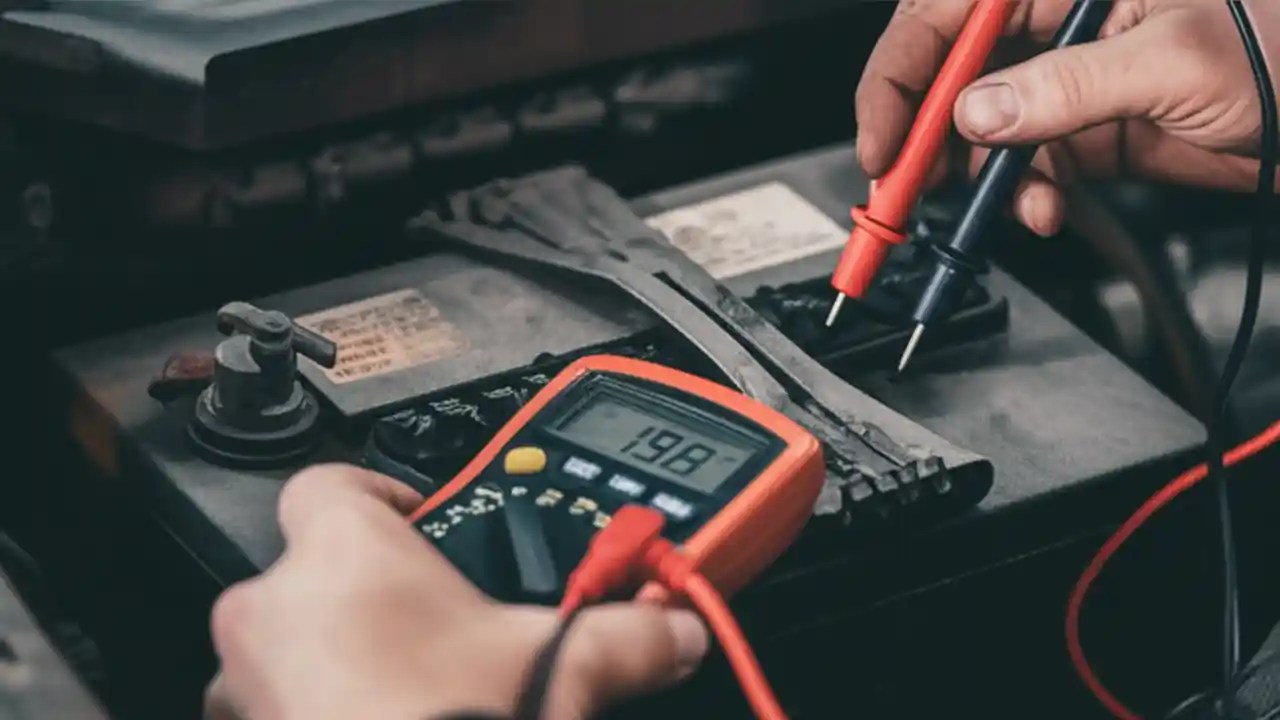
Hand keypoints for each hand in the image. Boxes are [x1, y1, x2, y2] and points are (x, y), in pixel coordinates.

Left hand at [203, 464, 707, 719]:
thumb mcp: (560, 670)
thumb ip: (625, 635)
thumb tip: (673, 630)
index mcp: (345, 552)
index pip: (336, 481)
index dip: (382, 497)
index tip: (422, 523)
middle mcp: (275, 606)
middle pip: (317, 569)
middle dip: (374, 596)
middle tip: (436, 629)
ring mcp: (246, 682)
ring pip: (288, 645)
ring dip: (337, 660)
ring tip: (409, 693)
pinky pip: (274, 709)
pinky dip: (317, 713)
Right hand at [855, 0, 1279, 236]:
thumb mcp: (1175, 59)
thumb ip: (1065, 88)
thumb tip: (977, 116)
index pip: (946, 12)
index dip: (901, 73)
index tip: (884, 137)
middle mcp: (1058, 20)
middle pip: (953, 72)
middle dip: (927, 135)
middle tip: (908, 186)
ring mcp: (1069, 77)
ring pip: (984, 128)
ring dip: (979, 177)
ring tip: (997, 204)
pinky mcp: (1087, 127)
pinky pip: (1026, 164)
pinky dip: (1022, 195)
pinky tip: (1040, 210)